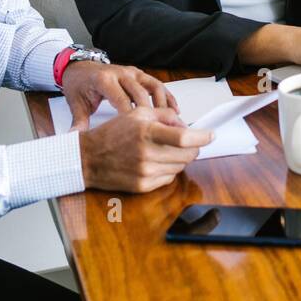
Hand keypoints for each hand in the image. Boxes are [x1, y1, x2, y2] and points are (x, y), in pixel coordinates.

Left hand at [62, 61, 176, 130]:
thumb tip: (76, 138)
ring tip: (170, 123)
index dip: (132, 118)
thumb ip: (79, 121)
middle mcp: (121, 73)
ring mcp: (132, 72)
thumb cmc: (79, 85)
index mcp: (104, 80)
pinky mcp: (139, 74)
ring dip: (163, 105)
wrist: (79, 67)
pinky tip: (174, 110)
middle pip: (141, 94)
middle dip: (150, 114)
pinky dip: (167, 97)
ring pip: (154, 87)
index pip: (122, 100)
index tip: (139, 134)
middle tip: (158, 132)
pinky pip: (157, 85)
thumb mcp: (76, 103)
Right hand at [78, 106, 212, 191]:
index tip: (211, 135)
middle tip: (186, 142)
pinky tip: (155, 162)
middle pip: (187, 155)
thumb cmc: (113, 133)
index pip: (184, 138)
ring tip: (164, 150)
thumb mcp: (138, 114)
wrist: (88, 158)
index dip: (202, 137)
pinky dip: (168, 169)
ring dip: (179, 158)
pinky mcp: (143, 186)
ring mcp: (145, 173)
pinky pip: (169, 178)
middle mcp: (147, 154)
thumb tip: (186, 124)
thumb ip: (165, 115)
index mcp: (146, 132)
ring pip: (180, 167)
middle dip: (193, 147)